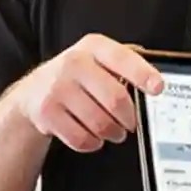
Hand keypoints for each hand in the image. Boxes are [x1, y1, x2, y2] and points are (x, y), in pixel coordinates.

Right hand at [14, 34, 164, 152]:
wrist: (32, 92)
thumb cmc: (75, 76)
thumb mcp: (97, 59)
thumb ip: (125, 64)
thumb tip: (156, 81)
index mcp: (93, 46)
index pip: (123, 58)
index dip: (143, 74)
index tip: (158, 87)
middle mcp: (74, 63)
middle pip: (116, 98)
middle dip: (129, 118)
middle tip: (130, 123)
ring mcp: (58, 87)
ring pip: (100, 123)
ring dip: (112, 133)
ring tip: (112, 131)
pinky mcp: (47, 112)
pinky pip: (81, 138)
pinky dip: (93, 143)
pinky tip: (92, 135)